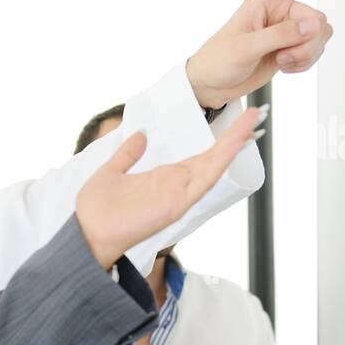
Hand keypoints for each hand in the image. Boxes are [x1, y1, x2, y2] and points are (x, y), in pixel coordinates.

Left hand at [75, 106, 263, 268]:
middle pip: (213, 159)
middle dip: (235, 137)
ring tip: (252, 122)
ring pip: (213, 166)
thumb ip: (128, 154)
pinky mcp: (177, 204)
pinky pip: (202, 181)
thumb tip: (141, 134)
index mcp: (164, 179)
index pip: (199, 156)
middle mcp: (176, 187)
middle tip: (257, 114)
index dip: (219, 141)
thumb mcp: (112, 171)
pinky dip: (218, 163)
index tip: (237, 121)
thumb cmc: (97, 209)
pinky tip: (232, 146)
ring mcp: (179, 196)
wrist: (87, 231)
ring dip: (233, 144)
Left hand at [186, 0, 344, 107]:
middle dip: (305, 44)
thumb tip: (311, 26)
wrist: (210, 84)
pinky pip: (315, 52)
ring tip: (279, 62)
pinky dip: (304, 64)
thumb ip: (279, 35)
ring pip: (320, 38)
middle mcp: (282, 11)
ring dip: (304, 55)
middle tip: (280, 56)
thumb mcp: (245, 47)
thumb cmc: (218, 60)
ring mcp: (288, 30)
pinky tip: (283, 67)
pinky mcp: (291, 48)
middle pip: (318, 21)